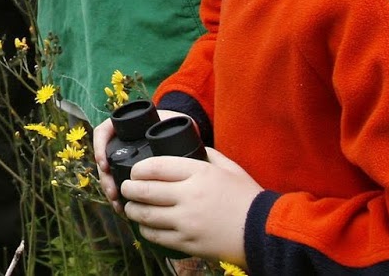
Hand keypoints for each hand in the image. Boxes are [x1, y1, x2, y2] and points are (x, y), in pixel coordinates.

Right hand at [93, 108, 191, 207]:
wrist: (175, 131)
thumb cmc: (171, 123)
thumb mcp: (170, 119)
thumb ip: (175, 122)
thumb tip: (188, 130)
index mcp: (124, 126)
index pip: (103, 132)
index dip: (100, 147)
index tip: (105, 164)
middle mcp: (119, 142)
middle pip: (104, 159)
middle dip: (105, 178)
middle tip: (112, 192)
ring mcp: (123, 157)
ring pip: (108, 174)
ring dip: (109, 189)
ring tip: (117, 204)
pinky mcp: (129, 171)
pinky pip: (117, 183)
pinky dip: (117, 196)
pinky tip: (122, 207)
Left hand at [119, 149, 259, 265]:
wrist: (263, 232)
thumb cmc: (247, 197)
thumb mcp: (229, 167)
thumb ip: (206, 154)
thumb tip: (190, 146)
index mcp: (198, 173)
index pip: (155, 167)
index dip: (138, 169)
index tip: (134, 172)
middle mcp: (189, 196)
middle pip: (145, 191)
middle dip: (128, 189)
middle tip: (125, 188)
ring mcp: (187, 222)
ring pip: (146, 215)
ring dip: (132, 210)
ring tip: (130, 207)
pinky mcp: (188, 243)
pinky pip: (157, 236)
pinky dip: (145, 230)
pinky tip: (144, 226)